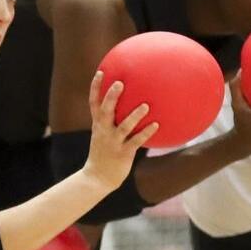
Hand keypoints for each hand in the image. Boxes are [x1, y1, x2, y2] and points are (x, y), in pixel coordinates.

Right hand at [83, 71, 158, 187]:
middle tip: (120, 82)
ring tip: (145, 106)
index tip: (101, 72)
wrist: (97, 177)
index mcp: (98, 125)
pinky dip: (146, 133)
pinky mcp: (123, 153)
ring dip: (134, 115)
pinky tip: (157, 125)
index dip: (95, 87)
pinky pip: (136, 141)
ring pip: (123, 126)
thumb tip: (127, 106)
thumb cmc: (103, 154)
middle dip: (111, 96)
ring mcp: (113, 142)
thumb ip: (111, 122)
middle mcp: (104, 130)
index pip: (93, 102)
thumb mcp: (102, 136)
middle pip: (105, 110)